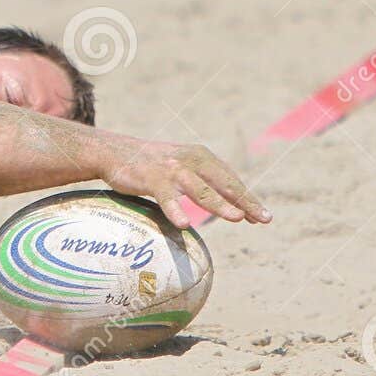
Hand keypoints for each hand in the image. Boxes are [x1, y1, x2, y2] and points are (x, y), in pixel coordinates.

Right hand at [100, 138, 270, 226]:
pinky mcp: (151, 178)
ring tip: (236, 218)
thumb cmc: (152, 165)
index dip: (247, 198)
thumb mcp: (183, 168)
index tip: (262, 217)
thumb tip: (238, 210)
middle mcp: (190, 159)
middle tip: (263, 219)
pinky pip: (166, 196)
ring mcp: (171, 168)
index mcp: (201, 156)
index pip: (230, 179)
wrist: (113, 151)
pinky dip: (175, 209)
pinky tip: (184, 224)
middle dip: (244, 201)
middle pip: (223, 184)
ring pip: (200, 189)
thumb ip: (206, 183)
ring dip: (219, 204)